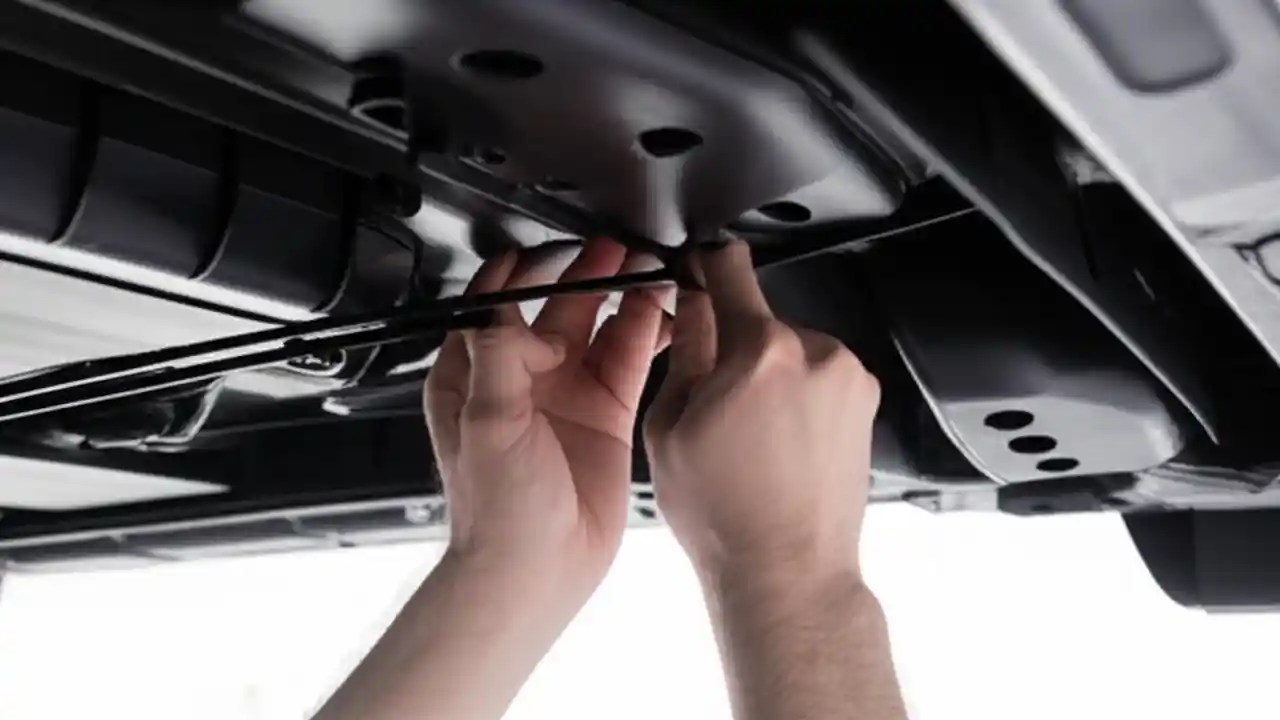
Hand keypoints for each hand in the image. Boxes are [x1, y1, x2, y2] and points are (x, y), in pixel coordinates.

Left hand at [425, 238, 668, 607]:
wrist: (535, 572)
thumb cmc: (496, 511)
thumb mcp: (487, 421)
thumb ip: (498, 354)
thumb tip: (511, 303)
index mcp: (475, 372)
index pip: (497, 300)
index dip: (526, 268)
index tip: (554, 248)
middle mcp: (521, 377)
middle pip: (555, 305)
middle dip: (586, 273)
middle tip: (616, 250)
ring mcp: (566, 393)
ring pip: (598, 326)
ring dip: (622, 296)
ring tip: (648, 269)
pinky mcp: (604, 413)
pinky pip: (628, 358)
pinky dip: (645, 331)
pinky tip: (662, 312)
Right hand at [644, 239, 880, 581]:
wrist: (787, 571)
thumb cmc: (725, 516)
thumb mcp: (671, 428)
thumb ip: (685, 351)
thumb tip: (692, 305)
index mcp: (763, 353)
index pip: (732, 268)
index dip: (705, 263)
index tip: (696, 267)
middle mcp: (817, 355)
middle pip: (761, 318)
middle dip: (733, 344)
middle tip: (712, 399)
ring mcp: (849, 380)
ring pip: (791, 349)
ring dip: (768, 371)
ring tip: (749, 434)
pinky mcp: (865, 404)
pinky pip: (819, 375)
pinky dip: (796, 394)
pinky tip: (776, 442)